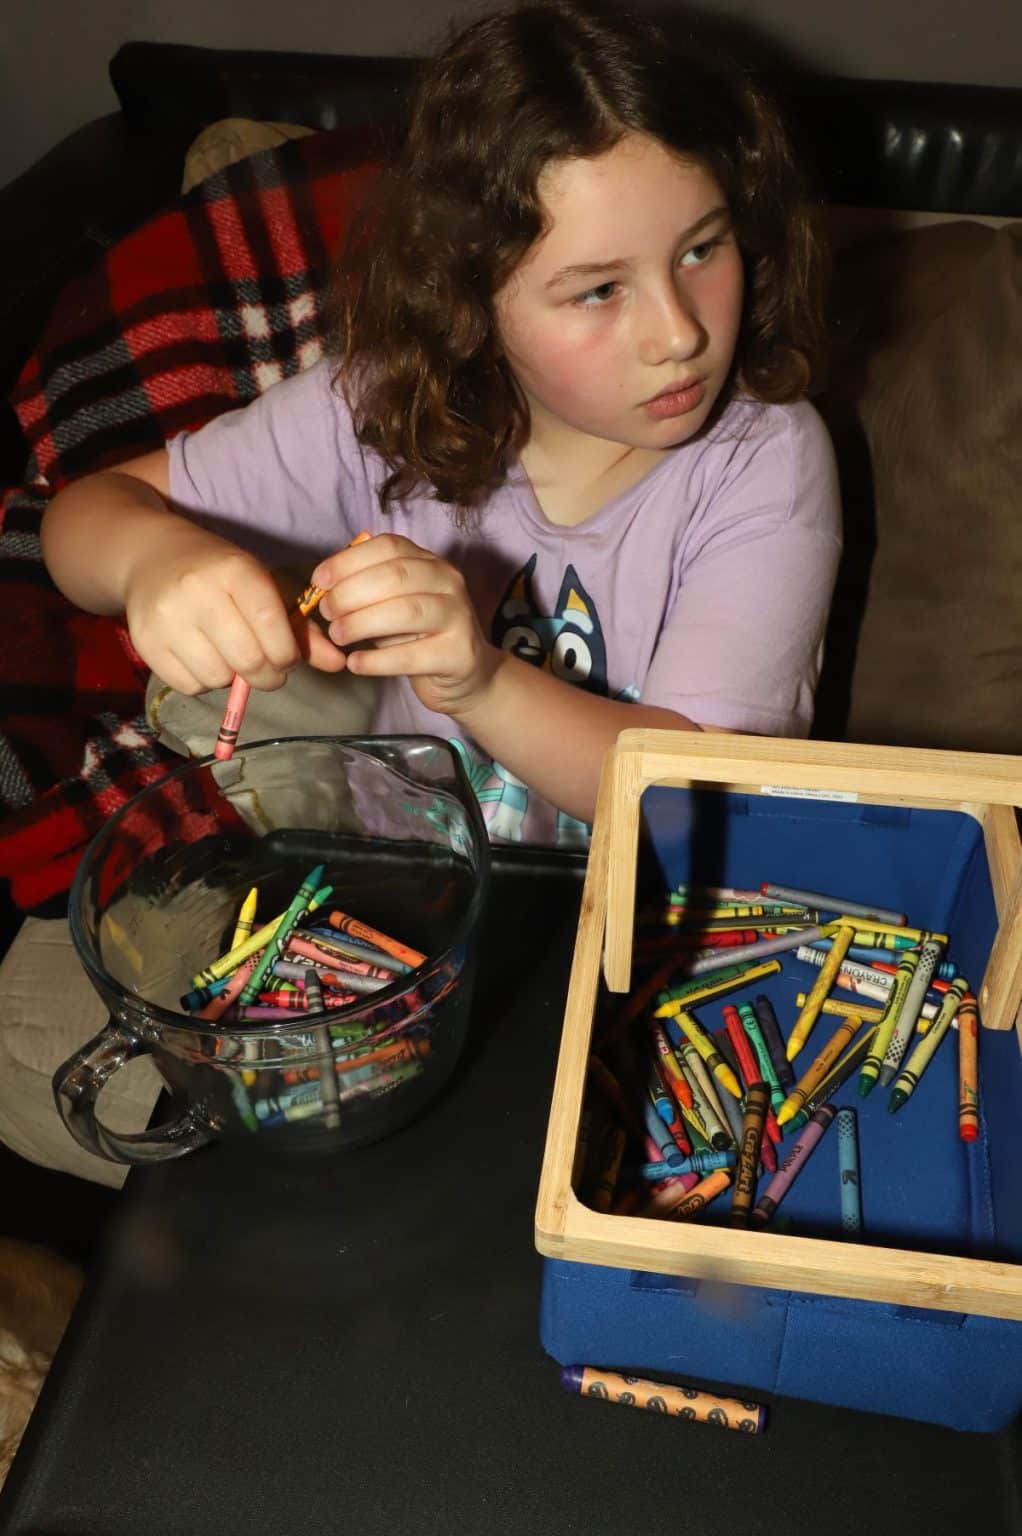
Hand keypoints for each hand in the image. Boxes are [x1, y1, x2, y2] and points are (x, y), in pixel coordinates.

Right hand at [123, 523, 346, 693]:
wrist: (151, 555)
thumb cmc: (220, 573)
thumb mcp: (263, 587)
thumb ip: (301, 629)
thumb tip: (339, 665)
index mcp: (236, 572)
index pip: (273, 630)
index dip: (287, 656)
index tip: (286, 658)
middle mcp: (199, 592)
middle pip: (247, 661)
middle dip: (265, 675)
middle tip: (265, 669)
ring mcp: (167, 618)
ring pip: (217, 678)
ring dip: (231, 678)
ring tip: (229, 655)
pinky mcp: (145, 641)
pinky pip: (188, 685)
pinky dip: (203, 682)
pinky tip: (203, 658)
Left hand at [312, 533, 496, 717]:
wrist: (467, 675)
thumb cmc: (420, 637)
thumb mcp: (393, 605)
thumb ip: (365, 590)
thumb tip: (323, 585)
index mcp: (430, 562)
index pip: (388, 547)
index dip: (348, 561)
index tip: (319, 580)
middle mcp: (449, 582)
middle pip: (395, 576)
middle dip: (351, 593)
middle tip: (327, 613)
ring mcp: (458, 617)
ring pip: (405, 611)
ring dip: (361, 623)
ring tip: (338, 636)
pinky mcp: (458, 655)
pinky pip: (411, 656)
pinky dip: (377, 661)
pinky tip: (355, 664)